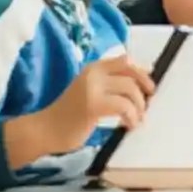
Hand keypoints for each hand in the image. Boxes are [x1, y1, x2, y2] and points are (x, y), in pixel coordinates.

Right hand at [37, 56, 154, 153]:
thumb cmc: (69, 115)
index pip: (125, 61)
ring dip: (139, 107)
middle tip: (146, 107)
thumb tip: (140, 86)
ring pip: (130, 90)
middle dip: (144, 91)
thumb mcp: (90, 91)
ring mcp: (92, 88)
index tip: (148, 87)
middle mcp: (93, 73)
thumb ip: (109, 85)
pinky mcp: (93, 104)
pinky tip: (129, 126)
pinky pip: (124, 106)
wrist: (44, 130)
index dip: (141, 73)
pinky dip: (132, 117)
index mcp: (93, 68)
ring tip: (137, 120)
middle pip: (131, 74)